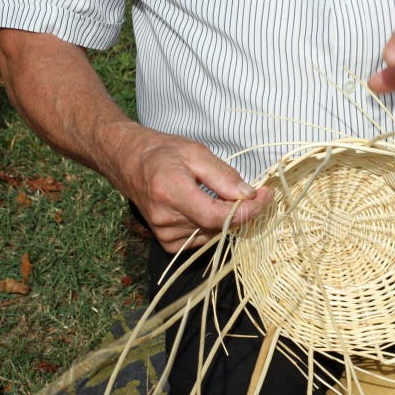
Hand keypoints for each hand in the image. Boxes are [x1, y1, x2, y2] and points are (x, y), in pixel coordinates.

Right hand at [110, 125, 273, 251]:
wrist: (127, 161)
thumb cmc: (162, 152)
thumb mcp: (196, 152)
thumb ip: (223, 176)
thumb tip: (249, 195)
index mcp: (171, 191)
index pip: (219, 215)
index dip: (248, 210)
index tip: (267, 194)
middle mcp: (165, 217)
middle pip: (219, 225)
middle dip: (241, 210)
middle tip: (254, 192)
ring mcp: (164, 233)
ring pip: (213, 233)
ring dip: (226, 217)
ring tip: (221, 195)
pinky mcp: (166, 242)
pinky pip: (202, 239)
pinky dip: (211, 225)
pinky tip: (205, 207)